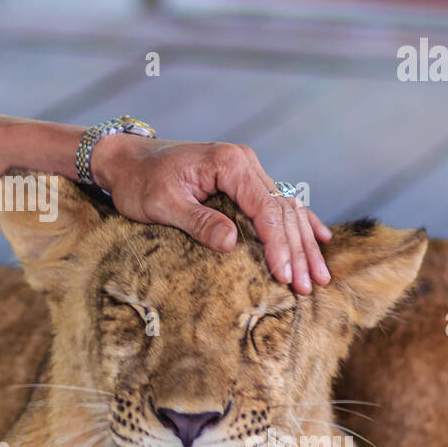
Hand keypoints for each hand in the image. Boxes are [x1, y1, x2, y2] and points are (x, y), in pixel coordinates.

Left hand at [90, 135, 332, 294]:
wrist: (127, 159)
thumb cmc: (139, 181)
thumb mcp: (162, 204)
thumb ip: (197, 221)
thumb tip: (231, 243)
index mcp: (228, 164)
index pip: (265, 208)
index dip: (278, 245)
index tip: (285, 275)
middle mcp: (244, 162)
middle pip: (282, 210)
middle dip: (297, 251)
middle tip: (307, 287)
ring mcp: (246, 169)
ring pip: (286, 209)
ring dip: (303, 243)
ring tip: (319, 276)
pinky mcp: (242, 179)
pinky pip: (277, 202)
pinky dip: (300, 222)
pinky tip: (320, 238)